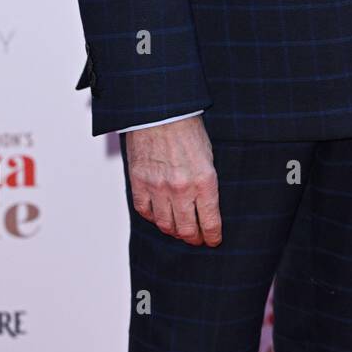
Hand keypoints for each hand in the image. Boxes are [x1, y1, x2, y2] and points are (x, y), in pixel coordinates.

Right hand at [125, 115, 221, 244]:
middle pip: (186, 229)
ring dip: (174, 231)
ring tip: (179, 230)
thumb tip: (206, 205)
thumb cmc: (187, 128)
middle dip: (194, 238)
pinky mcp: (139, 183)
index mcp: (204, 180)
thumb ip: (207, 182)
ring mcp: (158, 188)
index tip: (213, 240)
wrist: (160, 111)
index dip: (212, 236)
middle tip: (197, 239)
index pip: (210, 221)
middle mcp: (181, 189)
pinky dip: (153, 217)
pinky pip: (145, 211)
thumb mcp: (209, 155)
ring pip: (165, 224)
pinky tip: (159, 215)